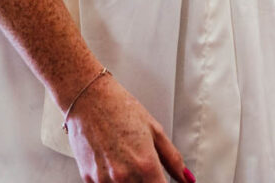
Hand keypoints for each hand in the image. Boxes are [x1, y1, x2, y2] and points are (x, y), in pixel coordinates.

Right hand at [64, 72, 193, 182]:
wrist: (88, 100)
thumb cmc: (120, 110)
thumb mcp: (156, 131)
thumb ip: (173, 159)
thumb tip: (186, 178)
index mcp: (145, 165)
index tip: (167, 182)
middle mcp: (124, 177)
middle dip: (149, 182)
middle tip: (148, 170)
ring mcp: (104, 181)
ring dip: (131, 181)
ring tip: (129, 160)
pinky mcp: (88, 180)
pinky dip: (115, 180)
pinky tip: (115, 162)